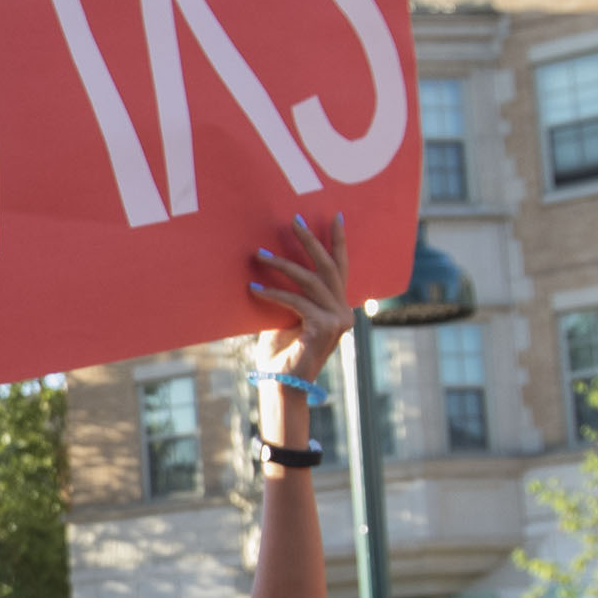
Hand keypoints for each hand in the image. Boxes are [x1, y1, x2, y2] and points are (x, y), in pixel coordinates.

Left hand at [249, 213, 350, 381]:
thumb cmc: (280, 351)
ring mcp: (338, 319)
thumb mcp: (287, 316)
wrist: (281, 383)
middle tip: (293, 220)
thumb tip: (274, 262)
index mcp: (337, 306)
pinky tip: (253, 287)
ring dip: (282, 264)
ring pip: (309, 280)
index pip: (339, 268)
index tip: (335, 215)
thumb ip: (292, 295)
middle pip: (328, 267)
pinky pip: (295, 301)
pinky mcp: (324, 327)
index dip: (337, 241)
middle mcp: (343, 311)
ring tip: (259, 253)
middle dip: (310, 240)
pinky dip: (272, 292)